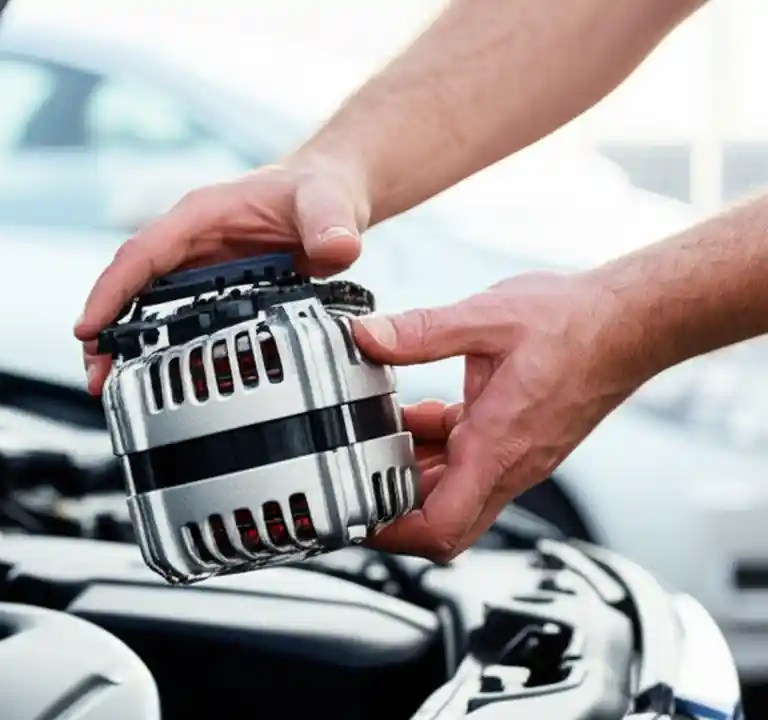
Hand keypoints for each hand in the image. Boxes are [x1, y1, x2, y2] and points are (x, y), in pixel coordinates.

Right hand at [74, 155, 371, 393]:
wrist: (331, 192)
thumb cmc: (319, 188)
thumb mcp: (327, 203)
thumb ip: (331, 225)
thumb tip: (338, 248)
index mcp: (202, 215)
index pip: (142, 253)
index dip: (111, 290)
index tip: (88, 327)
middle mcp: (188, 239)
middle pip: (129, 282)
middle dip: (104, 327)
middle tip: (94, 374)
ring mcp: (196, 263)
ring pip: (143, 301)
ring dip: (122, 340)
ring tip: (109, 383)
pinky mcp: (209, 284)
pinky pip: (171, 313)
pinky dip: (156, 343)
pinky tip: (153, 375)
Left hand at [354, 271, 645, 561]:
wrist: (630, 321)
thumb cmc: (577, 325)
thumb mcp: (485, 318)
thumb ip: (420, 332)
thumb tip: (369, 337)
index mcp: (496, 447)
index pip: (441, 528)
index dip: (393, 535)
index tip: (358, 518)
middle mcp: (508, 464)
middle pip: (442, 521)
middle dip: (394, 509)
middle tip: (354, 480)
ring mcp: (516, 456)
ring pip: (452, 491)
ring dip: (411, 474)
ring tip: (377, 438)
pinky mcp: (518, 441)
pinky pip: (468, 464)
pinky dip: (435, 449)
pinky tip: (418, 415)